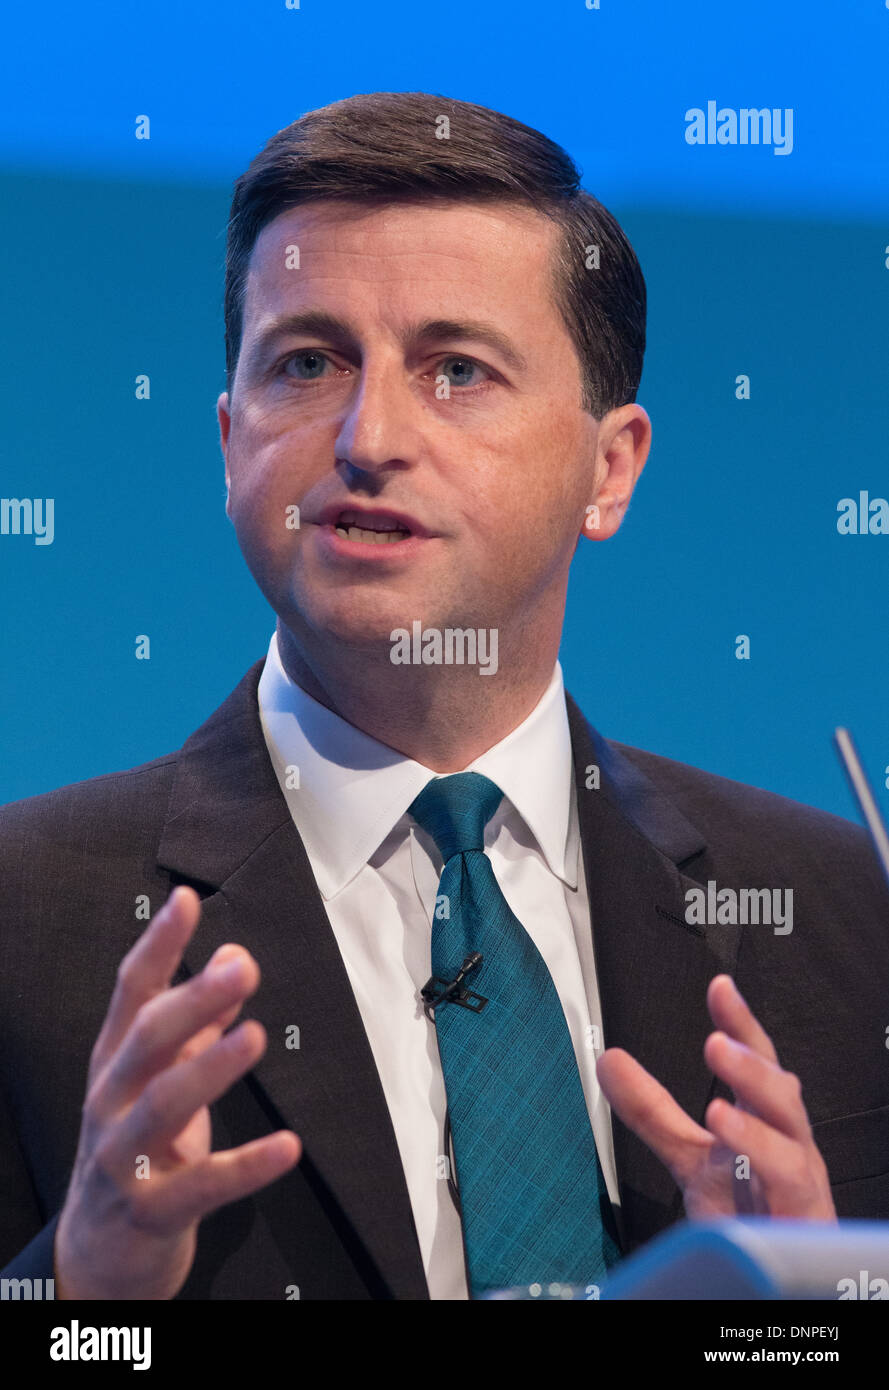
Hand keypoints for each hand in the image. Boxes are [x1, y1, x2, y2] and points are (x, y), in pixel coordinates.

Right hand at [54, 885, 300, 1298]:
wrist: (99, 1252)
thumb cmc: (139, 1148)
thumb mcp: (164, 1077)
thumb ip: (200, 1020)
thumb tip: (234, 958)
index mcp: (117, 1061)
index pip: (132, 992)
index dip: (158, 945)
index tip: (185, 900)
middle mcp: (112, 1101)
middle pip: (146, 1040)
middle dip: (192, 1000)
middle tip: (242, 967)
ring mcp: (124, 1158)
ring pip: (162, 1106)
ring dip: (210, 1069)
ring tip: (256, 1035)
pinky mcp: (151, 1210)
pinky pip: (201, 1187)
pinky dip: (246, 1166)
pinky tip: (287, 1147)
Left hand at [595, 974, 835, 1221]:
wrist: (772, 1270)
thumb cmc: (747, 1209)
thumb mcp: (689, 1155)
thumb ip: (651, 1111)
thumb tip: (609, 1061)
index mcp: (763, 1118)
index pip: (755, 1061)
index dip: (740, 1023)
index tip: (720, 987)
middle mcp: (787, 1140)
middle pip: (778, 1091)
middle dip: (751, 1064)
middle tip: (717, 1041)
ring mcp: (799, 1176)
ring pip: (790, 1133)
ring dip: (756, 1107)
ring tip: (718, 1096)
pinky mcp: (802, 1215)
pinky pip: (789, 1182)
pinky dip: (763, 1156)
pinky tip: (730, 1134)